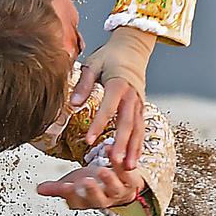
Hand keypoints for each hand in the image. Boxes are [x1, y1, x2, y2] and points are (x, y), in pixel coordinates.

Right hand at [37, 164, 144, 210]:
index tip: (64, 185)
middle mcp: (104, 199)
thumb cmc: (94, 183)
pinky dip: (119, 162)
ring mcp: (118, 191)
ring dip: (109, 180)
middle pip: (99, 199)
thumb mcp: (73, 184)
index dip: (71, 195)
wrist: (120, 183)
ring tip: (101, 170)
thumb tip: (39, 189)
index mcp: (87, 202)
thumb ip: (56, 187)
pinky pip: (126, 172)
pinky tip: (109, 149)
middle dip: (92, 191)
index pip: (77, 201)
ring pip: (116, 189)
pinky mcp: (130, 180)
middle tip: (86, 182)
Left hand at [70, 27, 155, 170]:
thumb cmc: (109, 56)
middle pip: (128, 123)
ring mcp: (140, 102)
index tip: (88, 140)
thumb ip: (84, 85)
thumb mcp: (92, 65)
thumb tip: (73, 104)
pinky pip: (141, 128)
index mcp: (118, 84)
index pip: (108, 108)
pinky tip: (135, 158)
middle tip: (116, 162)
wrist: (132, 47)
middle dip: (122, 144)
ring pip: (138, 129)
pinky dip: (139, 144)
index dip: (98, 125)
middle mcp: (132, 96)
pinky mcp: (142, 107)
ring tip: (129, 168)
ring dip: (134, 149)